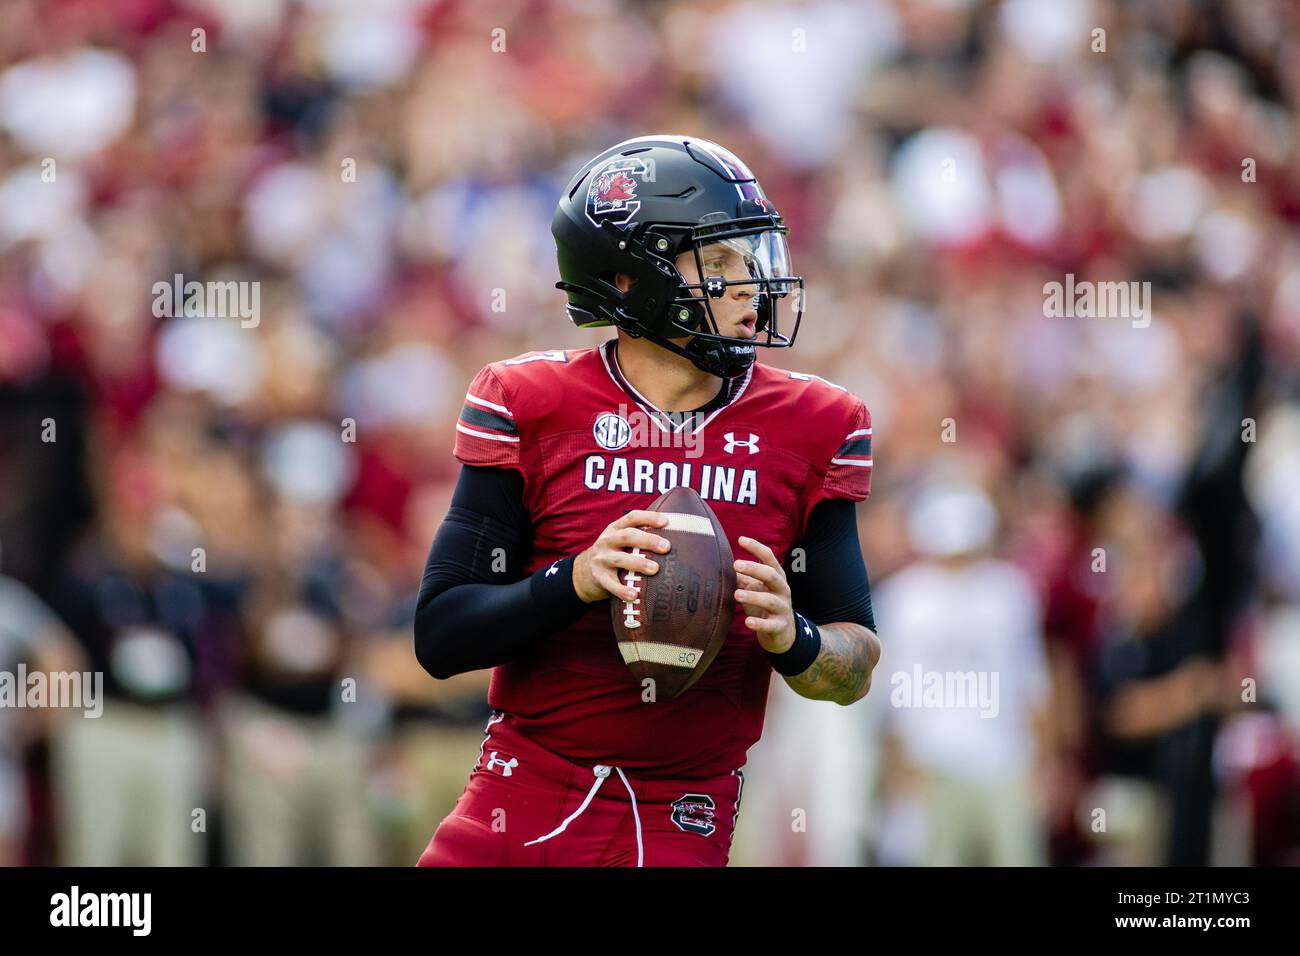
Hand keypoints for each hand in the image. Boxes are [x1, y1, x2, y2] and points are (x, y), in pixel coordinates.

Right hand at [572, 510, 671, 602]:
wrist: (583, 572)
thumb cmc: (613, 554)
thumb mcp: (621, 541)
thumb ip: (640, 536)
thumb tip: (675, 536)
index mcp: (615, 528)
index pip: (632, 518)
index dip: (649, 517)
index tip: (666, 522)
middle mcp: (607, 541)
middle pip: (627, 536)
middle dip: (648, 540)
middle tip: (666, 547)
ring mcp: (601, 559)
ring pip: (620, 559)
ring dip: (638, 563)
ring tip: (655, 569)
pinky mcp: (598, 577)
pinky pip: (610, 584)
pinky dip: (621, 590)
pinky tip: (634, 595)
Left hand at [734, 536, 796, 653]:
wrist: (783, 633)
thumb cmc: (763, 605)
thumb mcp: (754, 589)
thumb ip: (742, 578)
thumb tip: (721, 564)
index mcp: (776, 577)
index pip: (769, 558)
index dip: (756, 548)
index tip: (741, 539)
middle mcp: (782, 590)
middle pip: (771, 575)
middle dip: (755, 569)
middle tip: (736, 564)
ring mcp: (783, 608)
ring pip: (770, 600)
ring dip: (754, 596)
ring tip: (737, 594)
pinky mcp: (780, 626)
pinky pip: (770, 625)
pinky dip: (759, 624)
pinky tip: (748, 622)